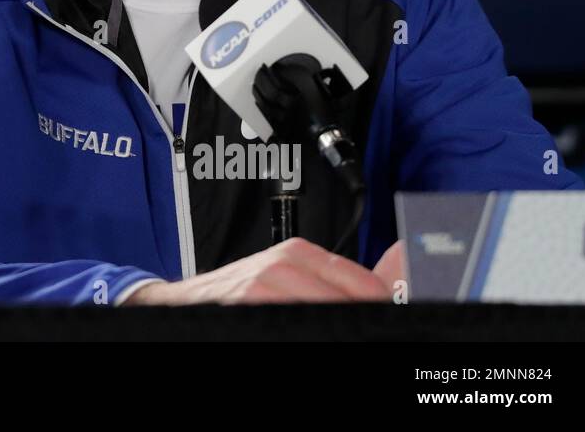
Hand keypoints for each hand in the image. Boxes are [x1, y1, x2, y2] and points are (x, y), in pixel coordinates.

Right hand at [123, 237, 398, 304]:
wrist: (178, 303)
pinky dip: (296, 331)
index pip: (368, 289)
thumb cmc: (238, 295)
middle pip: (351, 306)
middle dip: (355, 323)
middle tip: (343, 329)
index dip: (380, 311)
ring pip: (328, 317)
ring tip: (305, 328)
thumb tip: (406, 258)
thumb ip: (345, 278)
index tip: (382, 323)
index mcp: (300, 253)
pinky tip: (285, 330)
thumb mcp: (289, 277)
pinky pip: (295, 324)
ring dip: (326, 329)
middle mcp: (284, 265)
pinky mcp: (249, 305)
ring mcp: (265, 287)